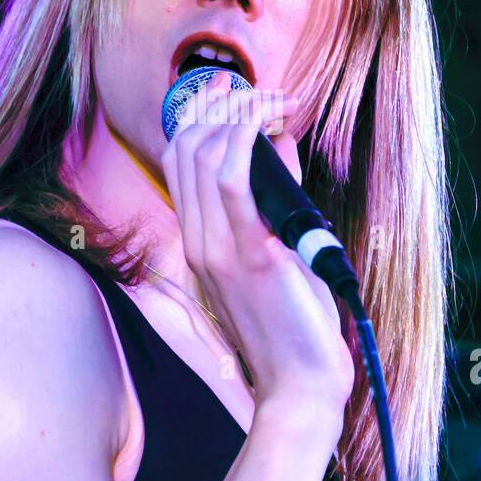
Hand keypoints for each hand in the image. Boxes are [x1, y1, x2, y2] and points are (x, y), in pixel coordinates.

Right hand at [161, 72, 353, 423]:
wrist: (300, 391)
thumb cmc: (296, 330)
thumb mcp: (281, 255)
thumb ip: (272, 200)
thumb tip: (279, 142)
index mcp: (200, 245)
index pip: (179, 164)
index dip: (199, 118)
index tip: (231, 91)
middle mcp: (197, 244)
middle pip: (183, 151)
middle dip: (217, 106)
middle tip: (258, 90)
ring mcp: (215, 250)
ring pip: (201, 156)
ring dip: (237, 115)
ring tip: (272, 101)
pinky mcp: (247, 256)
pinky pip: (230, 181)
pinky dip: (245, 139)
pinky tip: (269, 123)